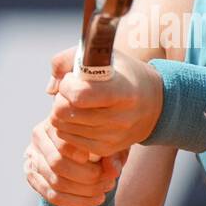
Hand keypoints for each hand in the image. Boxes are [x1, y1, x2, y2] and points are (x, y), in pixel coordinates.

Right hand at [24, 115, 126, 205]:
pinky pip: (53, 197)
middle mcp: (39, 137)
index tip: (100, 162)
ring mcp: (33, 158)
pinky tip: (96, 200)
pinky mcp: (33, 178)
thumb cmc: (101, 140)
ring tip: (106, 189)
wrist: (84, 149)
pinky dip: (77, 202)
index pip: (63, 142)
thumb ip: (113, 154)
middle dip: (87, 177)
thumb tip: (113, 171)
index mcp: (55, 121)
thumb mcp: (110, 143)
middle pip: (57, 164)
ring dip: (85, 191)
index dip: (80, 154)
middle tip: (109, 181)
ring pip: (56, 182)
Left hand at [45, 46, 163, 157]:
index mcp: (123, 91)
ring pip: (62, 127)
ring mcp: (113, 137)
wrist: (154, 104)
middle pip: (65, 112)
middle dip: (60, 98)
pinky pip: (68, 139)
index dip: (67, 85)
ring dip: (62, 112)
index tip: (73, 78)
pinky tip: (80, 116)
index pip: (79, 95)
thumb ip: (68, 60)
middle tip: (71, 91)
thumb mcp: (103, 56)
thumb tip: (51, 88)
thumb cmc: (123, 74)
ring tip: (77, 103)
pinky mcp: (105, 149)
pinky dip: (67, 126)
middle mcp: (120, 118)